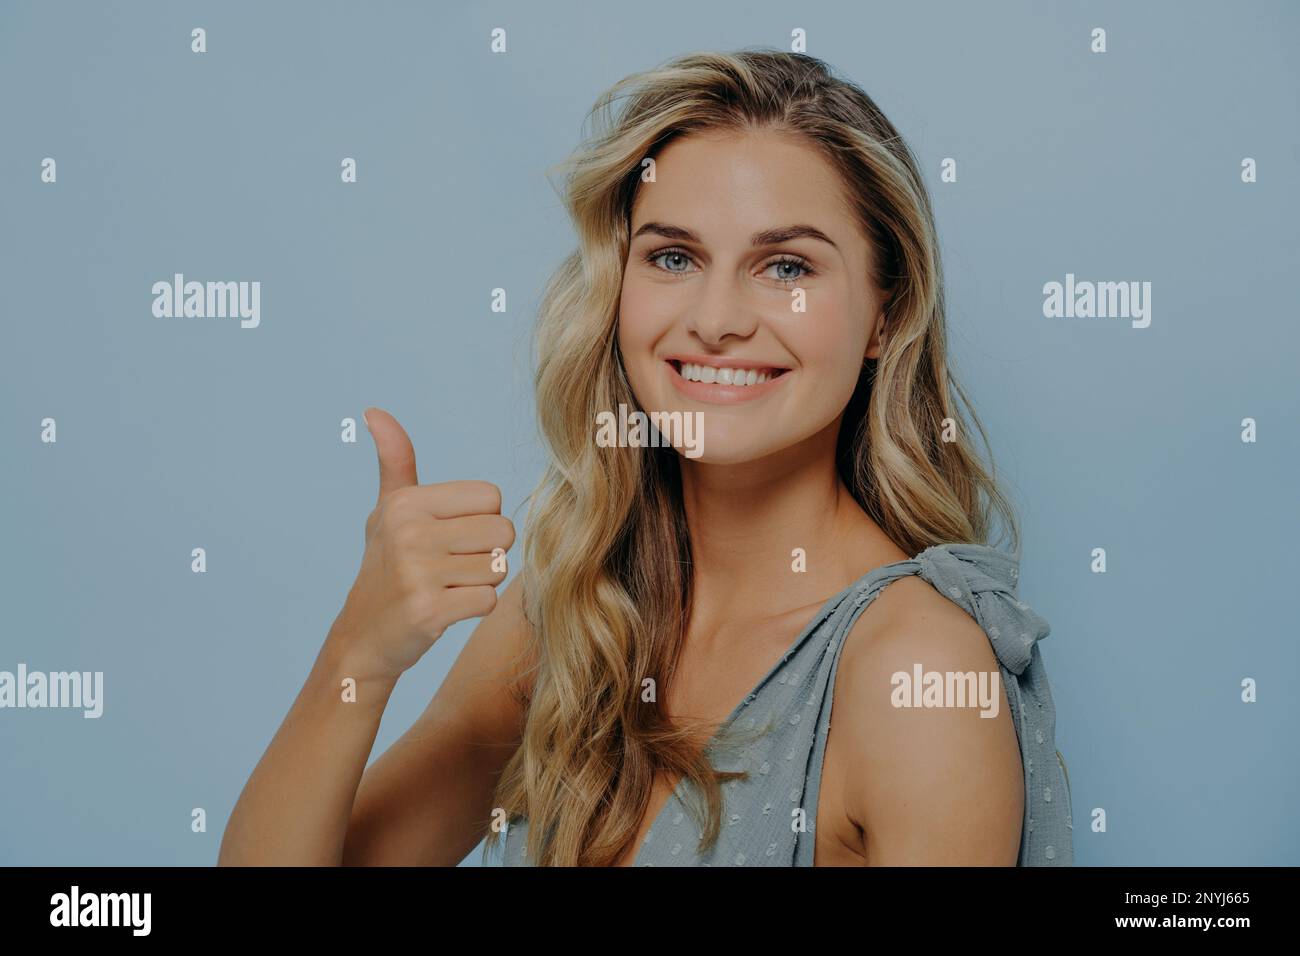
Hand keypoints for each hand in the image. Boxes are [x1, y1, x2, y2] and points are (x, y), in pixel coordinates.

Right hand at [331, 407, 513, 681]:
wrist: (364, 636)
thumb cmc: (386, 565)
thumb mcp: (388, 510)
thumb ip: (396, 461)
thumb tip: (375, 411)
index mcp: (407, 503)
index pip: (491, 497)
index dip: (482, 520)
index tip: (451, 538)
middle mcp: (410, 532)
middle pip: (504, 532)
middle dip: (488, 553)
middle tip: (453, 567)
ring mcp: (417, 573)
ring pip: (500, 567)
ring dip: (483, 582)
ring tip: (448, 586)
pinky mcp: (428, 611)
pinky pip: (488, 600)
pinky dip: (475, 607)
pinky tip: (446, 608)